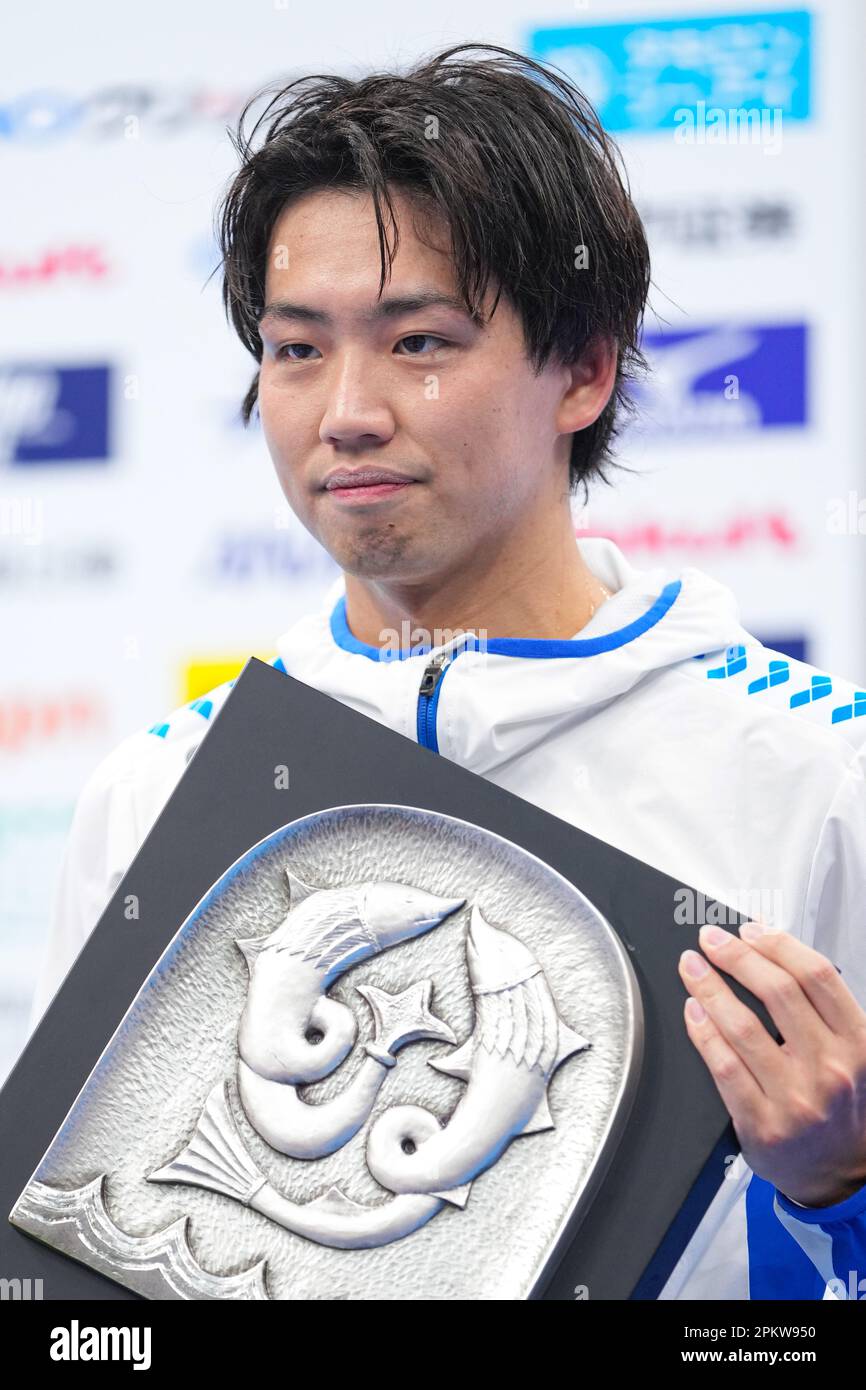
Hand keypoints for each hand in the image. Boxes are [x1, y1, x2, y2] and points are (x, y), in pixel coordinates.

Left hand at [678, 920, 865, 1207]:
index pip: (816, 976)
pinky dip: (703, 1032)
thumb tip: (769, 947)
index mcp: (857, 1043)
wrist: (840, 1176)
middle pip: (777, 992)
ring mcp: (795, 1098)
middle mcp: (829, 1069)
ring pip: (742, 1026)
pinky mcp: (762, 1123)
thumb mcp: (849, 1050)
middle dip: (737, 957)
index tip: (750, 930)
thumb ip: (816, 1004)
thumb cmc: (841, 1105)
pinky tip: (693, 1010)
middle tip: (711, 940)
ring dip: (709, 987)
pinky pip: (723, 1066)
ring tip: (692, 966)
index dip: (779, 943)